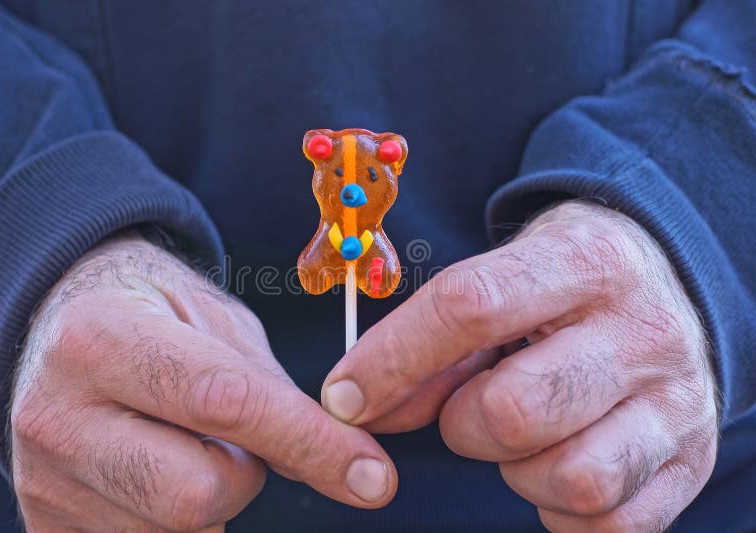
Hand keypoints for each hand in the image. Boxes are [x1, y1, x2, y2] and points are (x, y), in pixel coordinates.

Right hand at [11, 234, 396, 531]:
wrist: (58, 328)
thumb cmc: (152, 314)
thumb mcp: (214, 320)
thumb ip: (270, 388)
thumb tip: (339, 462)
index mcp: (102, 338)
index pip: (223, 404)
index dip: (308, 442)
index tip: (371, 475)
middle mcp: (56, 415)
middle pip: (196, 494)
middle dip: (247, 474)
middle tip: (236, 437)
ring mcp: (41, 481)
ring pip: (177, 530)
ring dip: (212, 498)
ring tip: (184, 444)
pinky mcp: (45, 525)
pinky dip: (178, 519)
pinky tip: (162, 470)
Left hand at [322, 201, 717, 531]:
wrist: (667, 291)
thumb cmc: (565, 288)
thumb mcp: (503, 283)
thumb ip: (433, 345)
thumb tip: (363, 408)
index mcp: (583, 261)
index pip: (470, 306)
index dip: (392, 359)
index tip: (345, 397)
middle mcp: (642, 329)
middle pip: (514, 408)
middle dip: (464, 423)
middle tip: (471, 408)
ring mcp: (677, 401)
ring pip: (571, 476)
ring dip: (519, 472)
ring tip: (524, 437)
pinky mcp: (693, 460)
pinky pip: (609, 522)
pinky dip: (561, 510)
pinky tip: (556, 463)